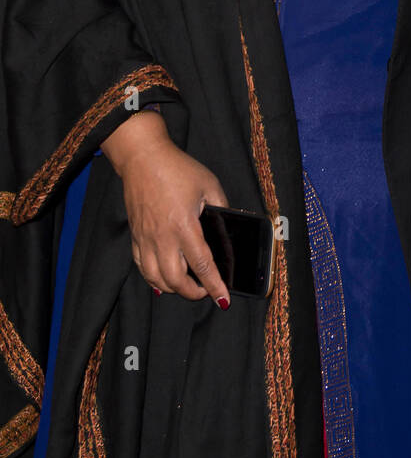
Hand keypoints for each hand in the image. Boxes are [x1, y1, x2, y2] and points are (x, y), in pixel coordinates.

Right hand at [101, 108, 230, 305]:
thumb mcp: (209, 184)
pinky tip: (163, 279)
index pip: (202, 265)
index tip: (223, 299)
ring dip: (173, 289)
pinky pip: (142, 267)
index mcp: (184, 226)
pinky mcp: (136, 236)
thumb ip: (221, 207)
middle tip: (206, 291)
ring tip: (187, 286)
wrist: (143, 159)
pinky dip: (153, 279)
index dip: (214, 285)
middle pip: (176, 281)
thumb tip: (228, 226)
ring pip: (156, 279)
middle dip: (193, 293)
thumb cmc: (177, 169)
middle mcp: (163, 238)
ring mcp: (146, 239)